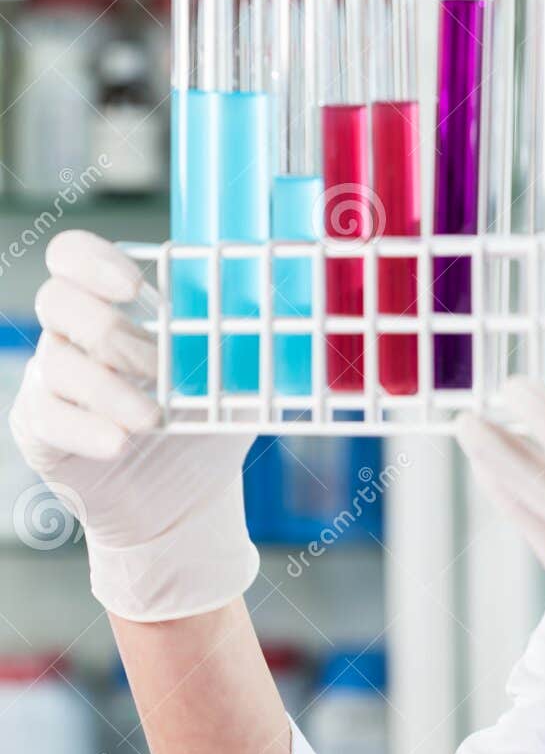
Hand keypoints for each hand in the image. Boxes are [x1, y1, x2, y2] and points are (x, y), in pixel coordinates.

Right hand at [8, 230, 258, 621]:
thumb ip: (256, 344)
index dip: (91, 259)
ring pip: (54, 363)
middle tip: (155, 363)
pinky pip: (44, 416)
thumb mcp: (240, 381)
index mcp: (116, 306)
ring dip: (106, 388)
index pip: (74, 256)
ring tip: (151, 418)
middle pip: (57, 301)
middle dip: (109, 329)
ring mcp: (52, 380)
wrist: (187, 497)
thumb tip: (295, 301)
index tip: (133, 285)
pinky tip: (118, 443)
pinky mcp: (41, 428)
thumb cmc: (208, 424)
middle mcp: (75, 335)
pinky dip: (84, 428)